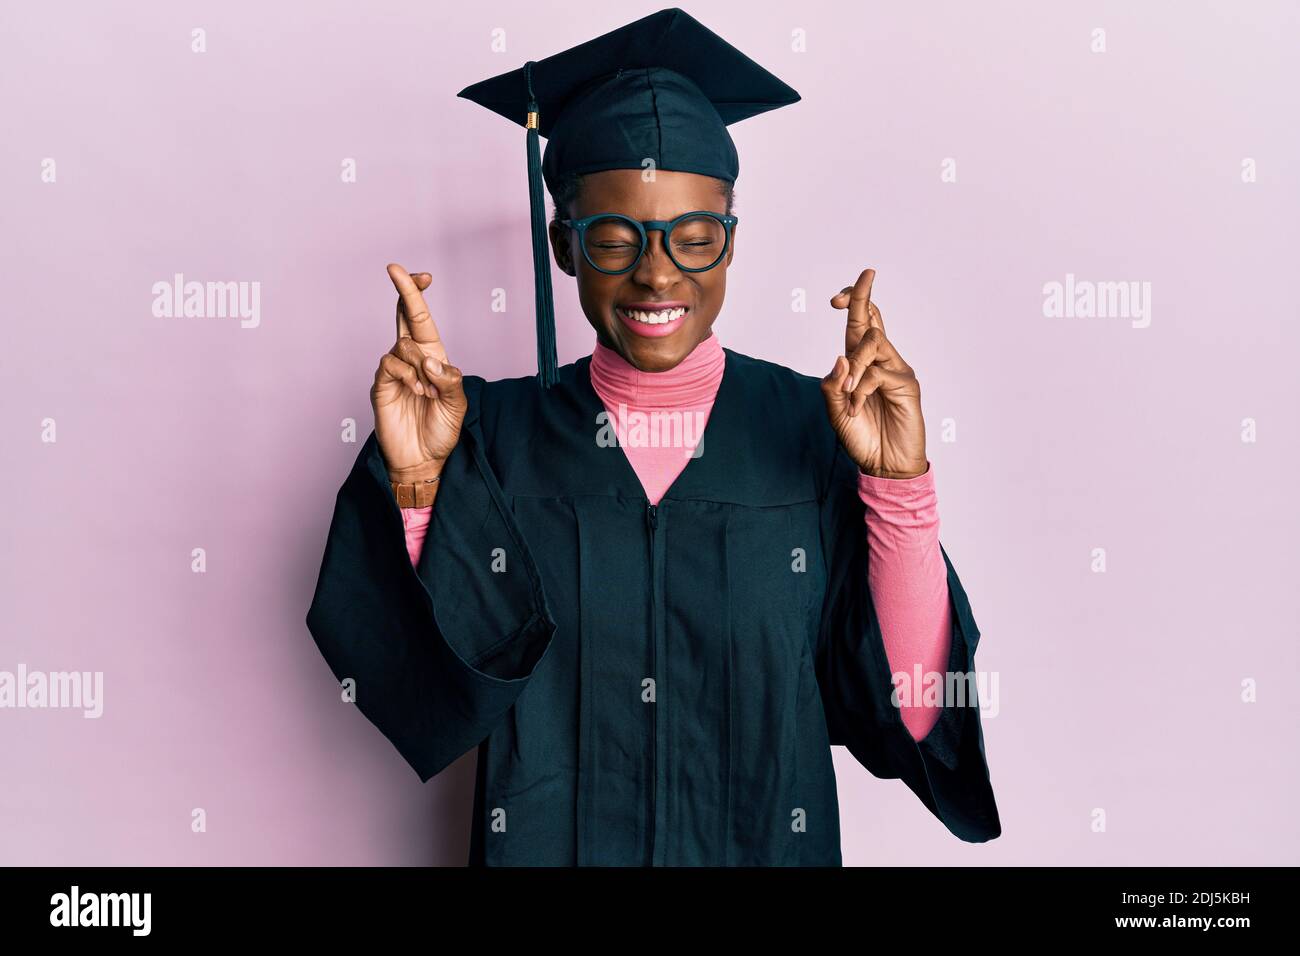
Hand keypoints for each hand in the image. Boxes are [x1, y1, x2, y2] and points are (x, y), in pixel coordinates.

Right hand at [371, 264, 467, 480]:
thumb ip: (450, 381)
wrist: (423, 459)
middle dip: (404, 291)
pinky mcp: (381, 385)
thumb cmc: (441, 430)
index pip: (423, 319)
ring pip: (403, 345)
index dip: (419, 295)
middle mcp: (412, 359)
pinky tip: (416, 391)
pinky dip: (407, 375)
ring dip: (420, 365)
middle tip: (396, 268)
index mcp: (433, 358)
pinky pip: (390, 364)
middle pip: (404, 316)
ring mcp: (394, 371)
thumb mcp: (457, 405)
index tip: (423, 275)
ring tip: (428, 392)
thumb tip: (431, 361)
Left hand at [821, 268, 927, 478]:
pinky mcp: (907, 385)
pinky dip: (860, 391)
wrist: (884, 466)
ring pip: (872, 342)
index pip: (863, 322)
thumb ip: (832, 386)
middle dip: (855, 300)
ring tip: (846, 393)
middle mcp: (881, 361)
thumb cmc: (862, 437)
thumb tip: (839, 358)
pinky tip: (854, 408)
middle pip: (870, 320)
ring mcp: (896, 371)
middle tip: (834, 301)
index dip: (854, 299)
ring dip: (853, 363)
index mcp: (862, 363)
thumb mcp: (834, 412)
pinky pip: (877, 374)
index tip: (836, 296)